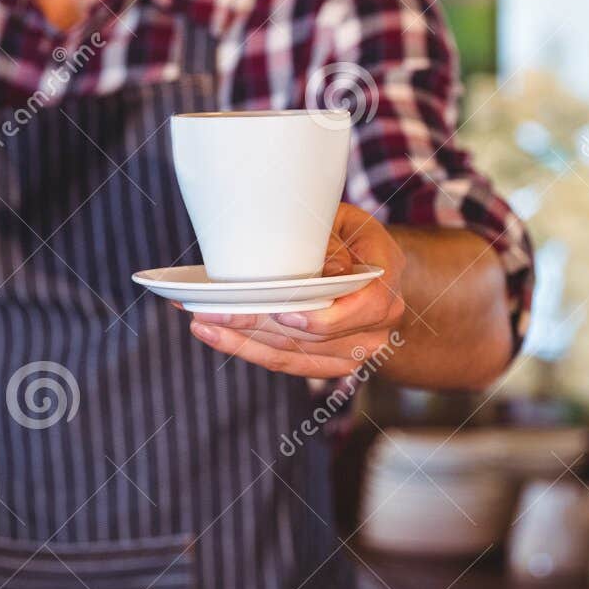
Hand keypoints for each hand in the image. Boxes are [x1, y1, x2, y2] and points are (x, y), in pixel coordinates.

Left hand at [186, 202, 405, 377]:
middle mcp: (377, 327)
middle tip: (211, 309)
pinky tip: (216, 335)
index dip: (325, 316)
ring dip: (244, 341)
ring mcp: (354, 352)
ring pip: (294, 355)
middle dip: (258, 323)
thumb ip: (335, 244)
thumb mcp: (347, 224)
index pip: (365, 308)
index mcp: (384, 284)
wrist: (369, 268)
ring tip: (203, 322)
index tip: (283, 311)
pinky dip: (249, 350)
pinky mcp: (328, 365)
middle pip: (314, 336)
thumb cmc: (351, 237)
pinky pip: (286, 363)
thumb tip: (328, 271)